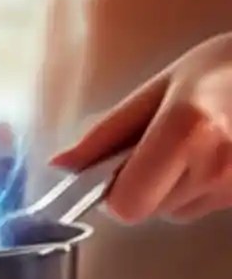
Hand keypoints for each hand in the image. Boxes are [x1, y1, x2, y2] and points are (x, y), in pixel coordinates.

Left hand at [51, 33, 231, 223]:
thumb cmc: (225, 66)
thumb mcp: (159, 88)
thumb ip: (107, 133)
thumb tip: (62, 165)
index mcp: (186, 132)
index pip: (128, 204)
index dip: (115, 194)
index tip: (115, 173)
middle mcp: (217, 165)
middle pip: (151, 211)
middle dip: (145, 186)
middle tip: (161, 146)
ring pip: (180, 212)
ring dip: (175, 187)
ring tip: (195, 143)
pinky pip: (208, 205)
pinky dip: (202, 187)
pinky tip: (216, 152)